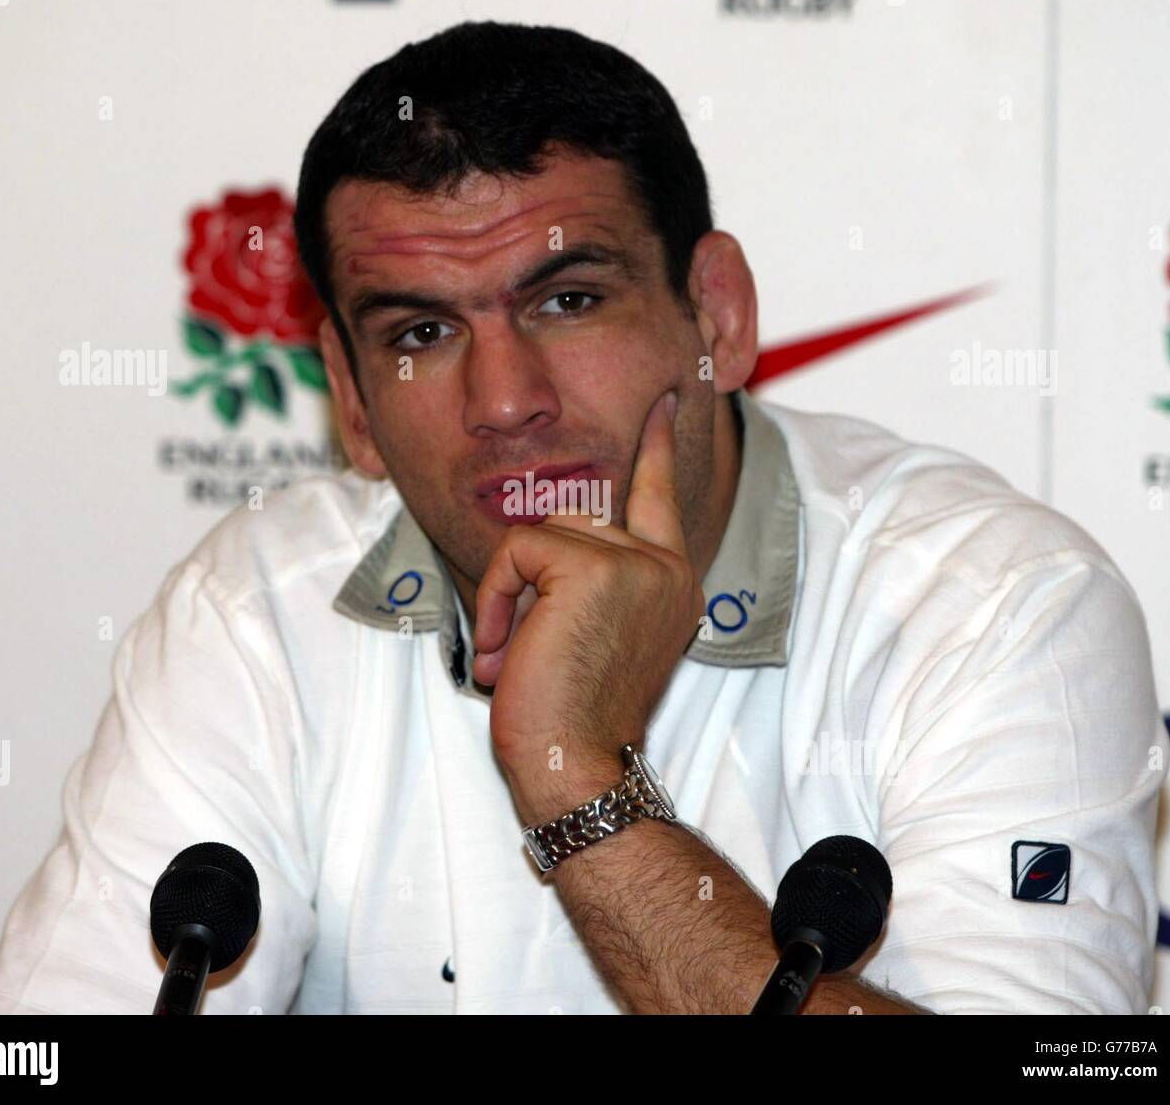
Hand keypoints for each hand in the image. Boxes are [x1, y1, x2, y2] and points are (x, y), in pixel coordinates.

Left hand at [472, 388, 703, 821]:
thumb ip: (590, 580)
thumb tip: (541, 539)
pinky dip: (495, 598)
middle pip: (574, 516)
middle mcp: (665, 567)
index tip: (666, 402)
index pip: (660, 497)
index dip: (659, 446)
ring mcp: (636, 564)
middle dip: (529, 576)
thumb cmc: (574, 717)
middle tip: (521, 648)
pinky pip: (517, 549)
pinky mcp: (594, 568)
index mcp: (673, 583)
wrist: (578, 768)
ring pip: (541, 532)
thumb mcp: (594, 635)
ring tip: (514, 656)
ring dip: (509, 595)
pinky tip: (506, 652)